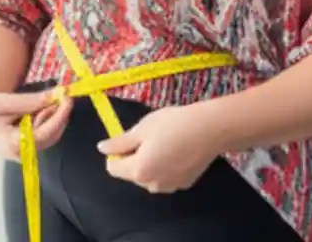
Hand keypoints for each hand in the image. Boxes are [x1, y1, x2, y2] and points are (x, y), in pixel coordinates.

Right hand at [0, 89, 73, 160]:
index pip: (45, 132)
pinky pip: (43, 136)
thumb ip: (28, 102)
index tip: (67, 98)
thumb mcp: (1, 102)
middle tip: (63, 94)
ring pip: (49, 137)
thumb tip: (54, 96)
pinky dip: (47, 121)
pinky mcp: (26, 150)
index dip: (59, 116)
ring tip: (48, 99)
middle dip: (60, 115)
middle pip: (51, 136)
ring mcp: (24, 154)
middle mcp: (21, 153)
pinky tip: (40, 109)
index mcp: (13, 142)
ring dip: (54, 117)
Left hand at [96, 104, 220, 193]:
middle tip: (150, 137)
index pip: (113, 168)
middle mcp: (151, 185)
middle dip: (134, 157)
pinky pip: (165, 176)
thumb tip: (102, 148)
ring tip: (166, 142)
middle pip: (131, 173)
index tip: (129, 138)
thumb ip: (120, 142)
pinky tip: (178, 150)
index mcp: (138, 171)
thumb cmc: (173, 125)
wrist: (210, 129)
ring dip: (150, 162)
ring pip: (149, 175)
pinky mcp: (184, 184)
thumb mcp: (142, 129)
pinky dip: (166, 166)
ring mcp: (169, 187)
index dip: (117, 152)